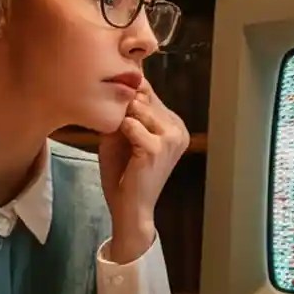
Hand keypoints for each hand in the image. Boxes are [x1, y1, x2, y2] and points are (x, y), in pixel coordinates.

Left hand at [99, 79, 188, 262]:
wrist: (129, 208)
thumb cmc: (123, 173)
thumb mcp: (121, 135)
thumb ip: (125, 111)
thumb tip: (120, 85)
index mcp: (173, 124)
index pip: (149, 91)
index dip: (127, 95)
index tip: (116, 111)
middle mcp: (178, 128)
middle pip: (144, 96)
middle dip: (122, 109)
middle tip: (116, 132)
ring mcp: (171, 138)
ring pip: (138, 108)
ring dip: (121, 122)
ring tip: (120, 142)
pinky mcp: (158, 148)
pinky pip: (131, 125)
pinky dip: (121, 134)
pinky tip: (124, 150)